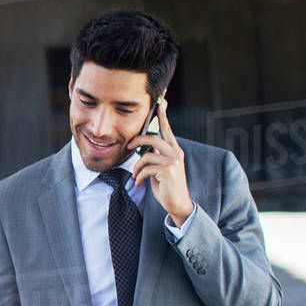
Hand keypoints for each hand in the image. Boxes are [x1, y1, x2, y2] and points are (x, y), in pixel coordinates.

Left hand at [128, 96, 193, 225]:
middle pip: (152, 138)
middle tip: (128, 147)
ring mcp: (172, 161)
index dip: (162, 116)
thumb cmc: (167, 185)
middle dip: (137, 140)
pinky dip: (139, 176)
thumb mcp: (161, 168)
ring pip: (146, 154)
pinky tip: (138, 182)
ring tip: (135, 175)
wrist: (178, 203)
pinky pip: (146, 168)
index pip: (167, 129)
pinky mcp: (168, 171)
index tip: (160, 102)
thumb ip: (156, 156)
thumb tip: (145, 149)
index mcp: (174, 149)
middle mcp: (175, 152)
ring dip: (137, 166)